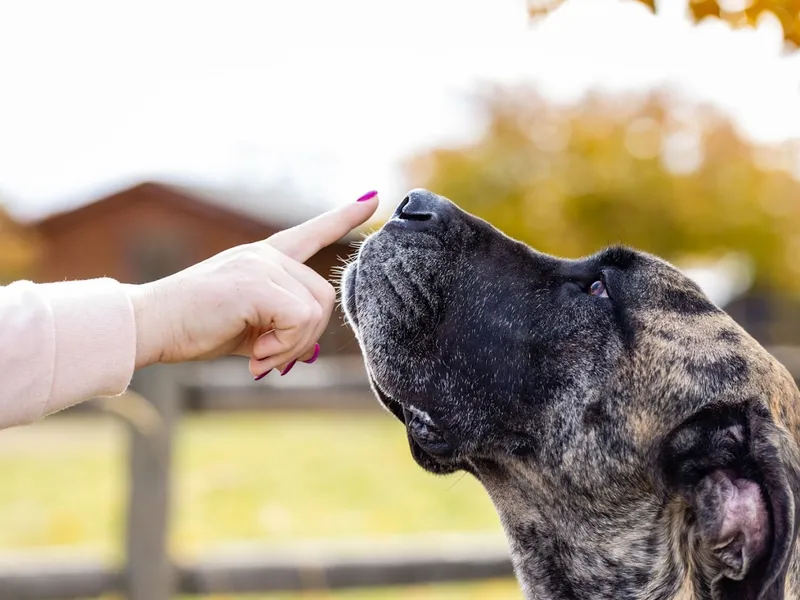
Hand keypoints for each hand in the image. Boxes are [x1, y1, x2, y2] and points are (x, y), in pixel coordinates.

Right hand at [125, 191, 378, 377]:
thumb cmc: (195, 327)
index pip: (311, 233)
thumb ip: (280, 325)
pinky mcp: (254, 282)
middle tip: (272, 358)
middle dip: (306, 337)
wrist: (151, 326)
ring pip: (315, 310)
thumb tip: (311, 348)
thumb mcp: (248, 325)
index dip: (344, 218)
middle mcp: (266, 254)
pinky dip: (285, 346)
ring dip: (294, 345)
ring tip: (261, 358)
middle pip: (324, 295)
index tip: (373, 199)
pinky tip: (257, 357)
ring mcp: (261, 264)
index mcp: (264, 258)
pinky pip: (299, 319)